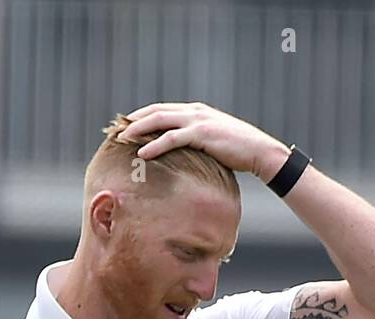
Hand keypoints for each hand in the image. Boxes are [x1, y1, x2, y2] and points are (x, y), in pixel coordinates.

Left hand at [121, 102, 290, 181]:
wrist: (259, 151)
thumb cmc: (237, 150)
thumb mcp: (212, 141)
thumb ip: (194, 140)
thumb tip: (177, 154)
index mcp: (195, 111)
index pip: (161, 109)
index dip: (140, 116)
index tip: (124, 126)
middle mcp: (194, 111)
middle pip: (155, 111)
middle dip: (133, 120)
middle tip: (115, 131)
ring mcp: (198, 121)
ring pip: (160, 120)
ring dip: (139, 130)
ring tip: (122, 140)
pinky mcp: (202, 134)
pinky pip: (172, 138)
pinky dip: (155, 145)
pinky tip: (142, 153)